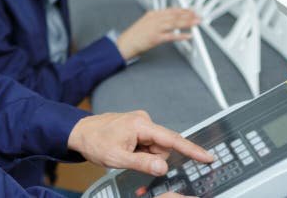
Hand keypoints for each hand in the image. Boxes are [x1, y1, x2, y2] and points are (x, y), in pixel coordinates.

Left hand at [67, 111, 212, 178]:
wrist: (79, 132)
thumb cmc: (94, 141)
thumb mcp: (117, 158)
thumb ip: (143, 163)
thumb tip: (164, 166)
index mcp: (140, 125)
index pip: (172, 139)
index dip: (191, 149)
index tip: (207, 157)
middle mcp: (143, 120)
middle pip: (163, 147)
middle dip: (152, 158)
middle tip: (131, 159)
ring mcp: (140, 123)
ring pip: (155, 147)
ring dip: (144, 155)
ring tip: (125, 153)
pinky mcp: (137, 127)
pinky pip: (147, 144)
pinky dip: (140, 151)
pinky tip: (126, 150)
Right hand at [115, 8, 199, 60]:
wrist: (125, 43)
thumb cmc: (134, 35)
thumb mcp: (145, 22)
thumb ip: (157, 20)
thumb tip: (169, 20)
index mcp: (152, 14)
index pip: (171, 10)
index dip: (183, 10)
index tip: (191, 11)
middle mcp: (155, 19)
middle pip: (174, 16)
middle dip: (188, 15)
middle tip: (198, 16)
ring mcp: (155, 28)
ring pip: (174, 23)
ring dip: (187, 23)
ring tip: (196, 23)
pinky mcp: (155, 38)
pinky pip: (171, 36)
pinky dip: (180, 35)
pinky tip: (188, 35)